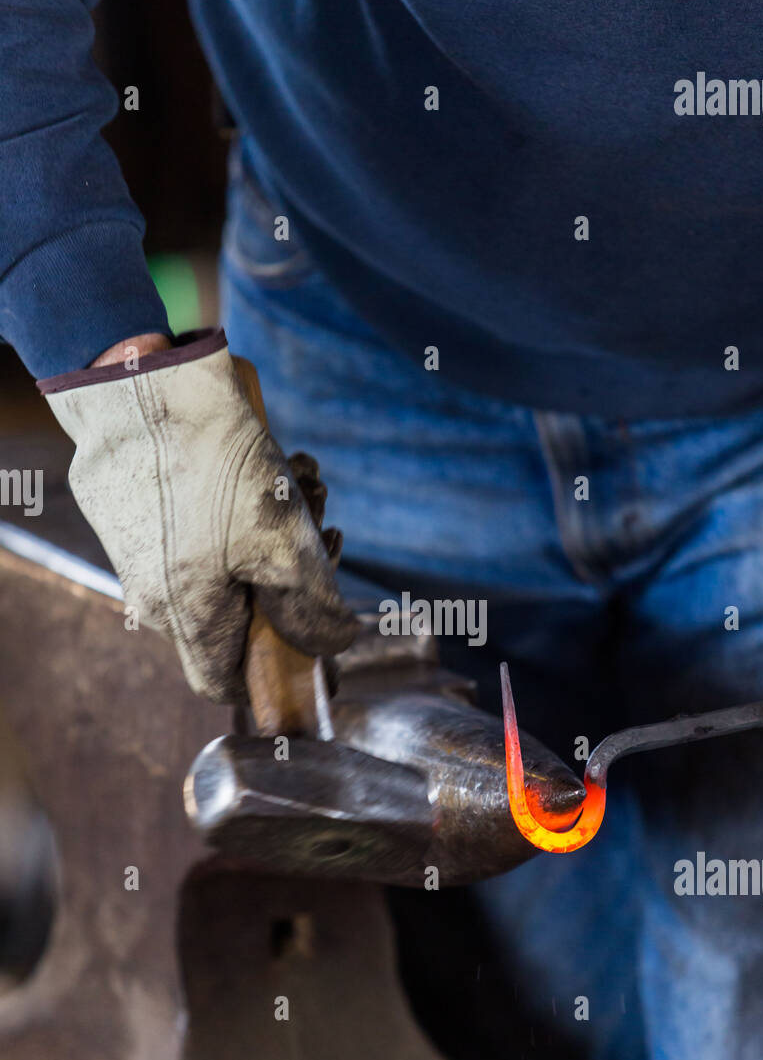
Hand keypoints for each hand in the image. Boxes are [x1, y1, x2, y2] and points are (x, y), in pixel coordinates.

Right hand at [39, 331, 356, 701]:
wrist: (136, 377)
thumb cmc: (208, 467)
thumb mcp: (282, 544)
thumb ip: (312, 610)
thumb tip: (333, 646)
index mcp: (183, 616)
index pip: (225, 682)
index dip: (277, 672)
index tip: (320, 638)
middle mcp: (151, 591)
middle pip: (239, 611)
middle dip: (294, 574)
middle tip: (327, 529)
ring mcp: (138, 546)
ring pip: (227, 558)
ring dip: (278, 526)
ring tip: (307, 481)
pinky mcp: (132, 502)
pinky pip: (198, 522)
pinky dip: (242, 499)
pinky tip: (274, 458)